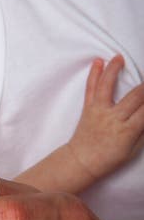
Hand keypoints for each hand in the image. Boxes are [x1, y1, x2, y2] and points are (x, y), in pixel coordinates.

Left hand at [67, 55, 143, 180]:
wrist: (82, 161)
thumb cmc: (109, 158)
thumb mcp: (132, 150)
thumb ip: (143, 130)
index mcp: (127, 131)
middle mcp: (113, 118)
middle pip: (135, 96)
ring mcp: (99, 111)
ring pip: (108, 86)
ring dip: (114, 69)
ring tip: (119, 57)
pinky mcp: (88, 108)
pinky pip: (90, 88)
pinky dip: (93, 74)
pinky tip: (98, 62)